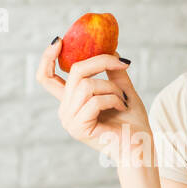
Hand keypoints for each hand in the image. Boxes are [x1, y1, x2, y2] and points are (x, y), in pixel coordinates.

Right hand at [36, 40, 149, 164]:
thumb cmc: (132, 122)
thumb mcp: (122, 90)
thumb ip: (113, 73)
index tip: (59, 41)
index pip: (47, 78)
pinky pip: (94, 101)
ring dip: (111, 88)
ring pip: (86, 86)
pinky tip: (122, 107)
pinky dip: (113, 99)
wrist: (139, 146)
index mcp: (70, 101)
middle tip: (122, 63)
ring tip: (123, 99)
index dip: (48, 58)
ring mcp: (69, 121)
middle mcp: (65, 110)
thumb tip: (110, 50)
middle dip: (100, 62)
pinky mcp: (78, 128)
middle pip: (74, 72)